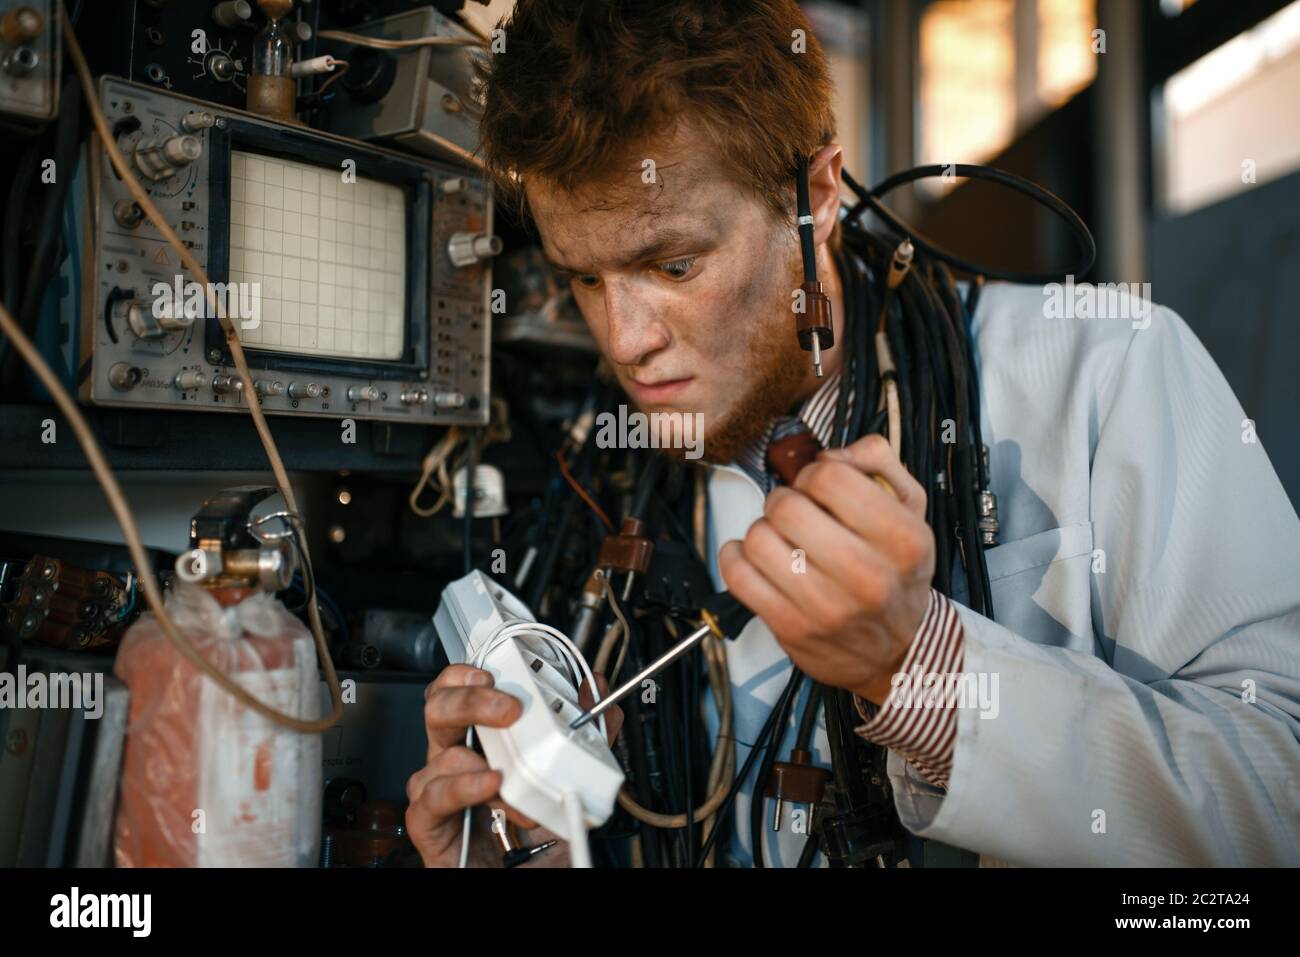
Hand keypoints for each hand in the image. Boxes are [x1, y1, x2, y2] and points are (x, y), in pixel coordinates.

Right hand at [405, 665, 622, 866]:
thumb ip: (586, 740)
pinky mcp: (431, 827)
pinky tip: (490, 786)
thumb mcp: (570, 781)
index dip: (468, 676)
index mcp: (482, 743)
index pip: (460, 693)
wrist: (531, 879)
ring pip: (439, 755)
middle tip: (508, 709)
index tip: (495, 673)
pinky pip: (429, 800)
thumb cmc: (539, 837)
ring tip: (513, 775)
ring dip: (483, 761)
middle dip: (470, 701)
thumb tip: (599, 700)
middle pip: (438, 710)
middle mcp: (456, 762)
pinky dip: (461, 789)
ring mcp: (440, 792)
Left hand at [718, 433, 932, 704]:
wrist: (897, 651)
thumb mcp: (910, 510)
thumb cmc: (896, 573)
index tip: (818, 488)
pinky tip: (756, 558)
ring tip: (782, 540)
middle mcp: (869, 577)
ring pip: (758, 539)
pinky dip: (737, 557)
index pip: (831, 478)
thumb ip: (878, 462)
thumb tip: (831, 454)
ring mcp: (827, 608)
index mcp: (902, 540)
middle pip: (787, 508)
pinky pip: (738, 575)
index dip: (814, 474)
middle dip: (784, 501)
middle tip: (796, 513)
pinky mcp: (791, 629)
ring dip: (763, 531)